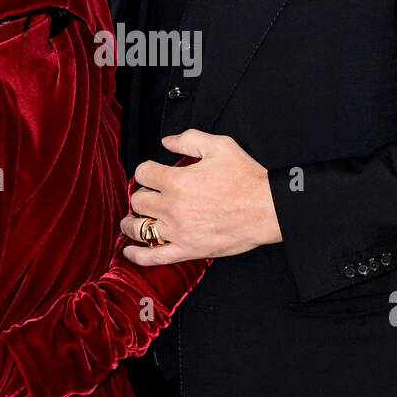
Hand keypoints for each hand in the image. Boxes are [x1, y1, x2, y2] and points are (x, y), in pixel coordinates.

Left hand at [118, 129, 281, 264]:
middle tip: (150, 196)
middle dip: (141, 195)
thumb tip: (166, 142)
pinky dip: (137, 255)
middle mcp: (173, 206)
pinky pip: (154, 257)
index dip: (146, 170)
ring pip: (139, 228)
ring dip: (132, 223)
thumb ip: (188, 140)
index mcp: (177, 180)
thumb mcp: (219, 146)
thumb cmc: (246, 178)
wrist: (266, 209)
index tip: (152, 174)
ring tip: (131, 220)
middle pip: (138, 200)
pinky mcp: (187, 250)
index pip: (142, 173)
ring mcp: (178, 231)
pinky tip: (129, 251)